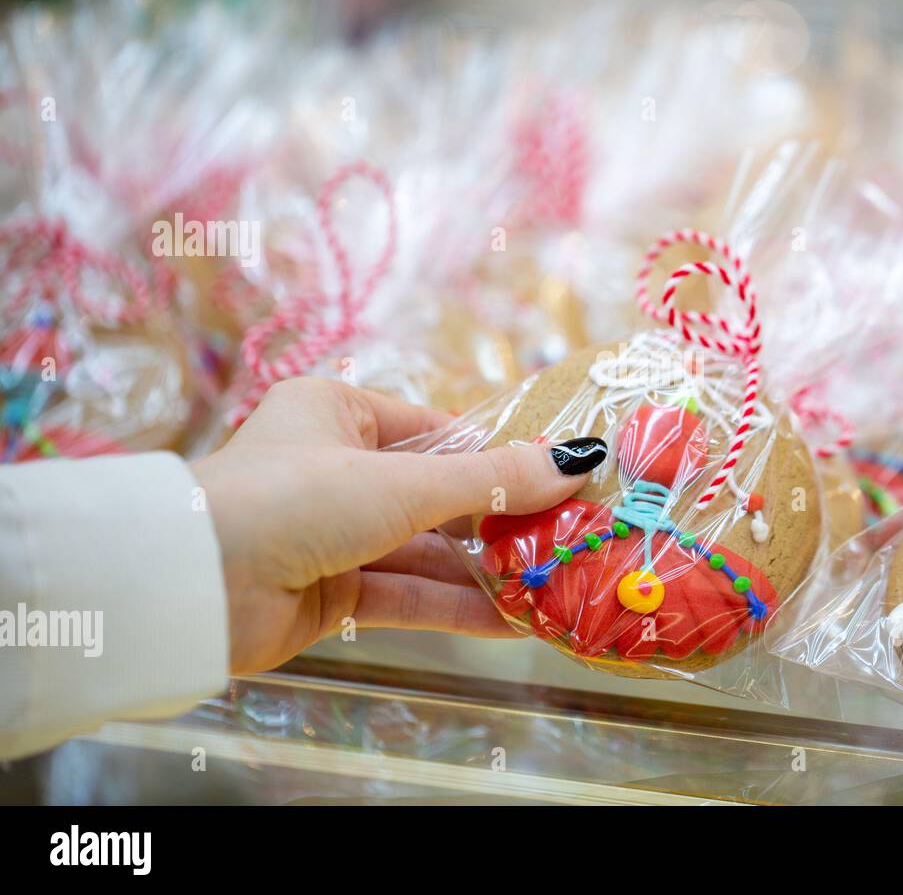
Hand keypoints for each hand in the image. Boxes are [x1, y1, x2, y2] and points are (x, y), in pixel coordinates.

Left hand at [191, 377, 606, 674]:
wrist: (192, 586)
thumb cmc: (294, 498)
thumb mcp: (403, 482)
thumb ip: (492, 481)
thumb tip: (578, 458)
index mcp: (339, 413)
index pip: (437, 431)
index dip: (498, 457)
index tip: (559, 478)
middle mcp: (335, 468)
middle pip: (436, 495)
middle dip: (498, 523)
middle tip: (566, 537)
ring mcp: (332, 533)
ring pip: (424, 550)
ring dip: (483, 572)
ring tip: (550, 586)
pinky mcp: (328, 591)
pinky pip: (404, 594)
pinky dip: (453, 606)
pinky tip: (510, 621)